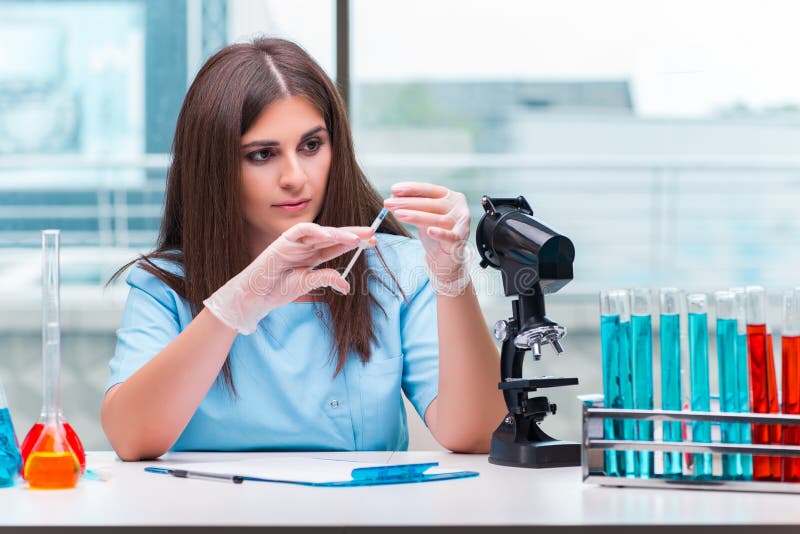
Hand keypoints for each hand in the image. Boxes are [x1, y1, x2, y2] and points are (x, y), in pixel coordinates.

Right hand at [203, 222, 376, 333]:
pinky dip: (315, 231)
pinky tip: (329, 236)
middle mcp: (306, 247)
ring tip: (355, 237)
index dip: (354, 243)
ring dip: (338, 233)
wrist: (255, 296)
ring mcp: (295, 243)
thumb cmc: (277, 290)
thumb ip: (326, 279)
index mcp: (312, 257)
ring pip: (320, 232)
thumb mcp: (307, 284)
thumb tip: (346, 286)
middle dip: (352, 234)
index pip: (337, 246)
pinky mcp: (283, 241)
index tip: (373, 242)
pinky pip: (301, 231)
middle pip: (333, 237)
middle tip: (371, 233)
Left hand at [384, 182, 470, 296]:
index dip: (412, 189)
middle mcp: (458, 208)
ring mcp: (461, 224)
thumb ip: (412, 206)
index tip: (393, 190)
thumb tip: (393, 195)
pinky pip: (450, 236)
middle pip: (431, 203)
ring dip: (416, 216)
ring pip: (437, 219)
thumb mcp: (422, 216)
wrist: (445, 258)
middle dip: (408, 202)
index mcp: (450, 197)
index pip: (430, 190)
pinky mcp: (460, 241)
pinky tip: (429, 231)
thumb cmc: (433, 232)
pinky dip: (440, 233)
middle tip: (389, 203)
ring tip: (398, 214)